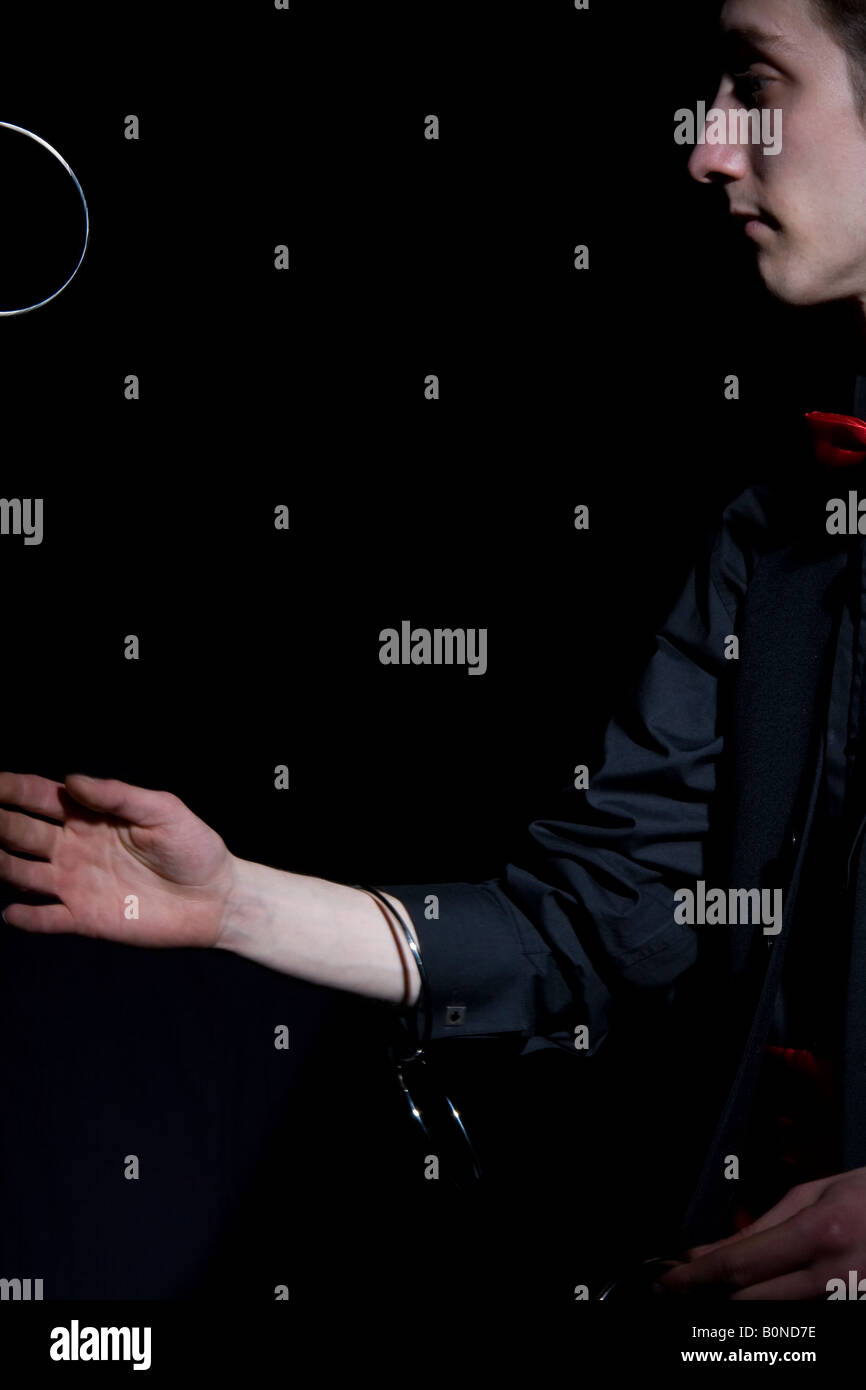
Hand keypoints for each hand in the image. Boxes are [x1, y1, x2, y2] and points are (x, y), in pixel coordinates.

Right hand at [0, 771, 234, 948]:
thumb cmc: (194, 847)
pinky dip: (26, 918)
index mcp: (90, 817)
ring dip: (0, 864)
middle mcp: (74, 848)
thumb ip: (118, 796)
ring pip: (22, 873)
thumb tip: (71, 780)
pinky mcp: (84, 918)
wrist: (215, 899)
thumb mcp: (163, 810)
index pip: (40, 798)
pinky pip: (46, 919)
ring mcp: (76, 884)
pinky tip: (10, 912)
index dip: (11, 789)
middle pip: (21, 832)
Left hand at [659, 1168, 865, 1299]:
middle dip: (706, 1297)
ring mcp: (846, 1302)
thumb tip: (710, 1250)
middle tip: (677, 1290)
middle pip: (749, 1302)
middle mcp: (833, 1276)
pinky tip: (753, 1298)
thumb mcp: (814, 1193)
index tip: (667, 1281)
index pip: (740, 1265)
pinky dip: (770, 1312)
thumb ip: (760, 1227)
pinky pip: (799, 1320)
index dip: (695, 1277)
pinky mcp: (852, 1315)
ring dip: (734, 1307)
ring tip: (709, 1293)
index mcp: (820, 1234)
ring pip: (771, 1318)